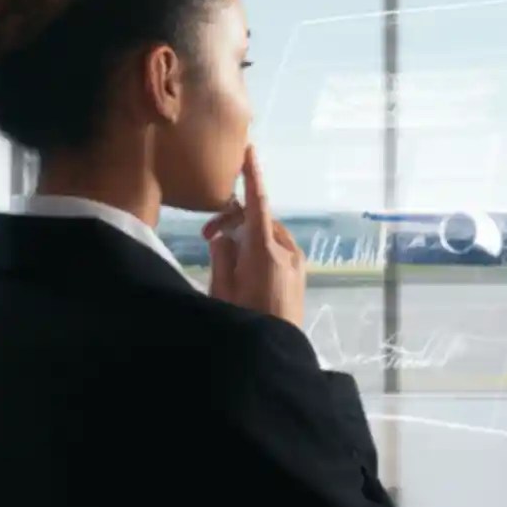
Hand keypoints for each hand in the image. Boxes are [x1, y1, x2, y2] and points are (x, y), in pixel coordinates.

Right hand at [202, 144, 305, 328]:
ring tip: (224, 258)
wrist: (278, 356)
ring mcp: (297, 264)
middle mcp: (287, 252)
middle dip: (234, 221)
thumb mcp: (223, 292)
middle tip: (207, 236)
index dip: (252, 176)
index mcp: (265, 253)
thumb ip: (222, 258)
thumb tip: (224, 236)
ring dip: (246, 237)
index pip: (258, 204)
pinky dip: (259, 248)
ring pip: (268, 235)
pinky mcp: (300, 275)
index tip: (249, 150)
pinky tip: (243, 269)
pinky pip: (277, 250)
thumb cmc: (246, 324)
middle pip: (259, 220)